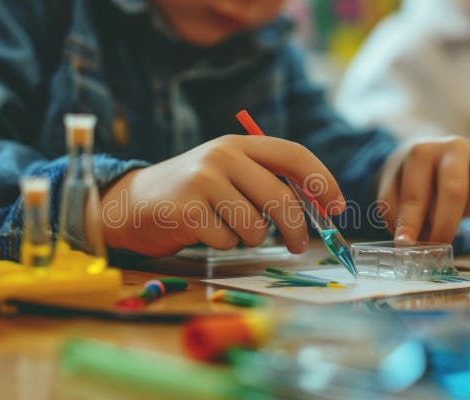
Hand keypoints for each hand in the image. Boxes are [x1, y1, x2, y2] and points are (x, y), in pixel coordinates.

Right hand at [100, 135, 344, 256]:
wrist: (131, 204)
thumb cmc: (191, 194)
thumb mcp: (229, 175)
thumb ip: (267, 183)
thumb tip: (319, 209)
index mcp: (239, 143)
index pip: (294, 155)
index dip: (323, 182)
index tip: (337, 208)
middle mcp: (223, 155)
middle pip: (281, 197)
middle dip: (297, 228)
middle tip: (299, 245)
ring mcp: (203, 180)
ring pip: (256, 225)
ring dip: (248, 237)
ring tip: (225, 227)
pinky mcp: (188, 209)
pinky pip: (227, 240)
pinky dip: (221, 244)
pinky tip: (201, 232)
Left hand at [377, 137, 469, 242]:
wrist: (434, 155)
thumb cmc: (416, 181)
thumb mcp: (397, 192)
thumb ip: (399, 214)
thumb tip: (408, 240)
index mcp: (420, 154)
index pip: (414, 193)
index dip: (410, 222)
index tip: (407, 245)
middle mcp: (450, 148)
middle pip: (453, 184)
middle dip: (445, 221)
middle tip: (440, 245)